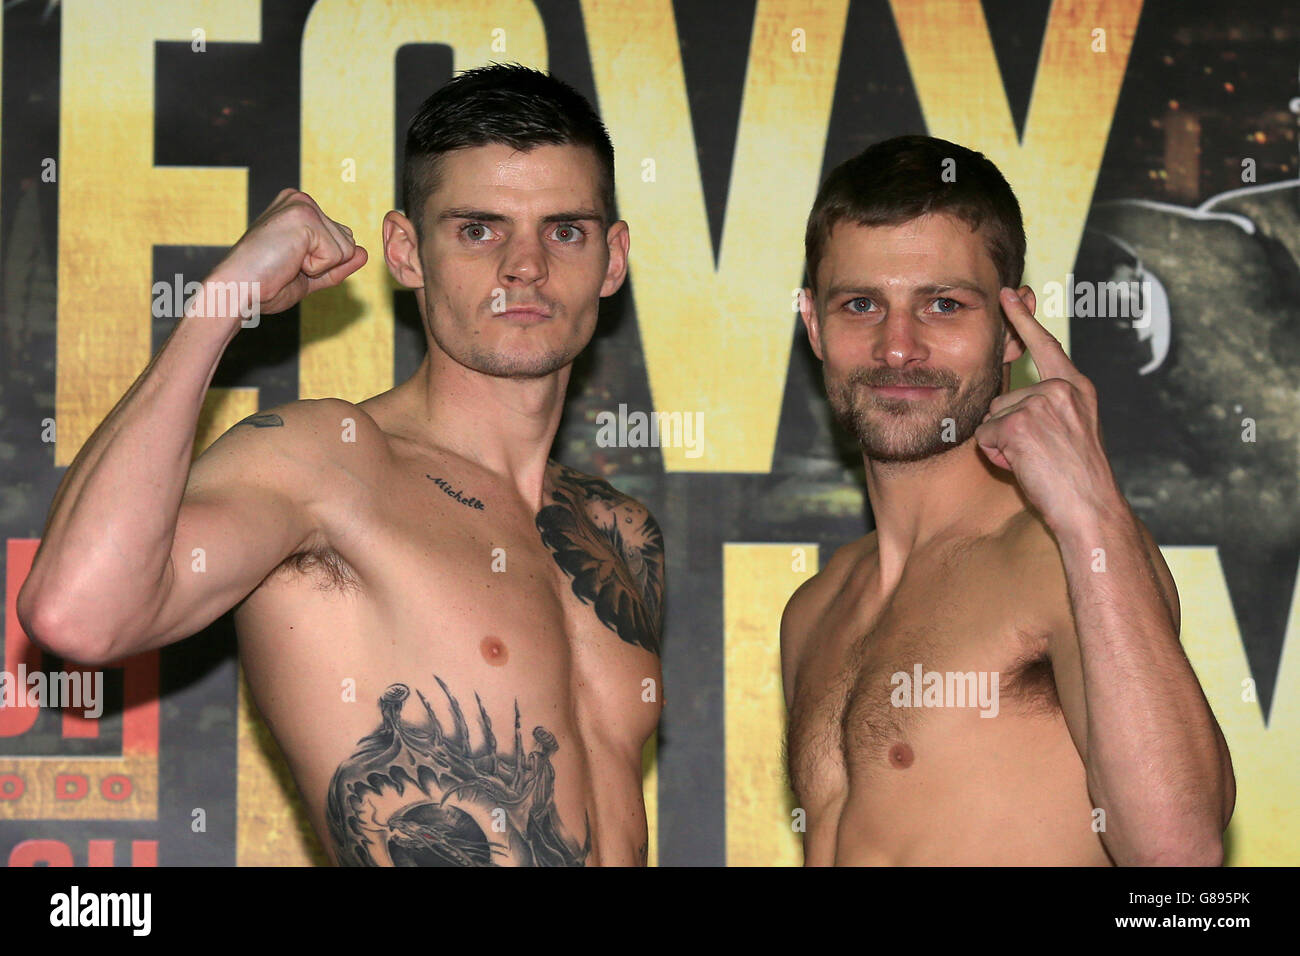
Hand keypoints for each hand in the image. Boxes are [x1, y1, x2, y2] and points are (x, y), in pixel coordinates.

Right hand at [212, 189, 366, 314]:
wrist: (238, 290)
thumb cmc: (266, 285)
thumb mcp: (309, 274)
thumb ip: (338, 264)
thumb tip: (364, 253)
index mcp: (298, 208)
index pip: (341, 239)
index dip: (323, 264)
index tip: (289, 264)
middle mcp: (301, 200)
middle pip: (348, 242)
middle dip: (325, 264)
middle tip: (288, 265)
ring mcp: (303, 206)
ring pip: (346, 248)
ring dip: (320, 267)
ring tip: (287, 262)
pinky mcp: (305, 217)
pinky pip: (337, 255)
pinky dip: (316, 268)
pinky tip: (288, 261)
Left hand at [974, 287, 1122, 532]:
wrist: (1091, 510)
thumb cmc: (1077, 480)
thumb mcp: (1070, 430)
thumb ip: (1047, 408)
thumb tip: (1003, 404)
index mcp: (1077, 388)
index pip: (1045, 345)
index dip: (1023, 320)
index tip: (1009, 293)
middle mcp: (1062, 388)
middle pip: (1002, 399)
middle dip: (1007, 430)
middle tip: (1041, 456)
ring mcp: (1041, 404)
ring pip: (992, 419)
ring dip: (1003, 445)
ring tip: (1036, 463)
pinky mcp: (1019, 424)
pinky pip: (985, 438)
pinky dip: (997, 457)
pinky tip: (1026, 467)